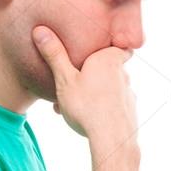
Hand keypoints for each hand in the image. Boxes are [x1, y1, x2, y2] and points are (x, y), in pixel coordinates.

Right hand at [31, 26, 137, 148]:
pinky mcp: (130, 111)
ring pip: (107, 89)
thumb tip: (41, 31)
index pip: (119, 46)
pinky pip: (112, 105)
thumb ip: (54, 55)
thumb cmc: (87, 106)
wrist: (112, 140)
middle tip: (67, 84)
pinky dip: (99, 108)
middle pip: (108, 68)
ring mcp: (128, 94)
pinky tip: (83, 119)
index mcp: (109, 60)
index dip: (111, 46)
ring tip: (67, 106)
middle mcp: (124, 74)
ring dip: (90, 94)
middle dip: (90, 74)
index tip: (99, 48)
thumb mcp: (64, 79)